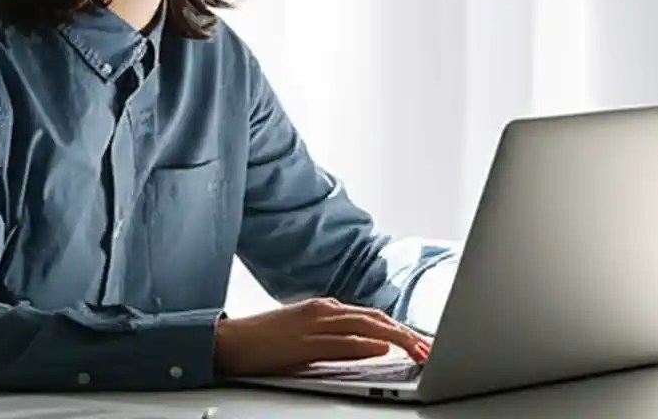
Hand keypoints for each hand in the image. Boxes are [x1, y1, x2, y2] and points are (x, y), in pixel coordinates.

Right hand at [213, 297, 432, 375]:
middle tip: (427, 347)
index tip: (420, 341)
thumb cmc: (266, 341)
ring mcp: (315, 324)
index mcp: (327, 309)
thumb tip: (370, 347)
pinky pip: (341, 341)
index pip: (373, 316)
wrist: (230, 341)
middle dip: (405, 333)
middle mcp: (325, 310)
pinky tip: (381, 349)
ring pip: (365, 326)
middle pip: (376, 318)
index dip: (400, 328)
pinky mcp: (304, 341)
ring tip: (416, 349)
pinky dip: (364, 344)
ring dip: (395, 337)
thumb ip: (338, 338)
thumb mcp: (308, 336)